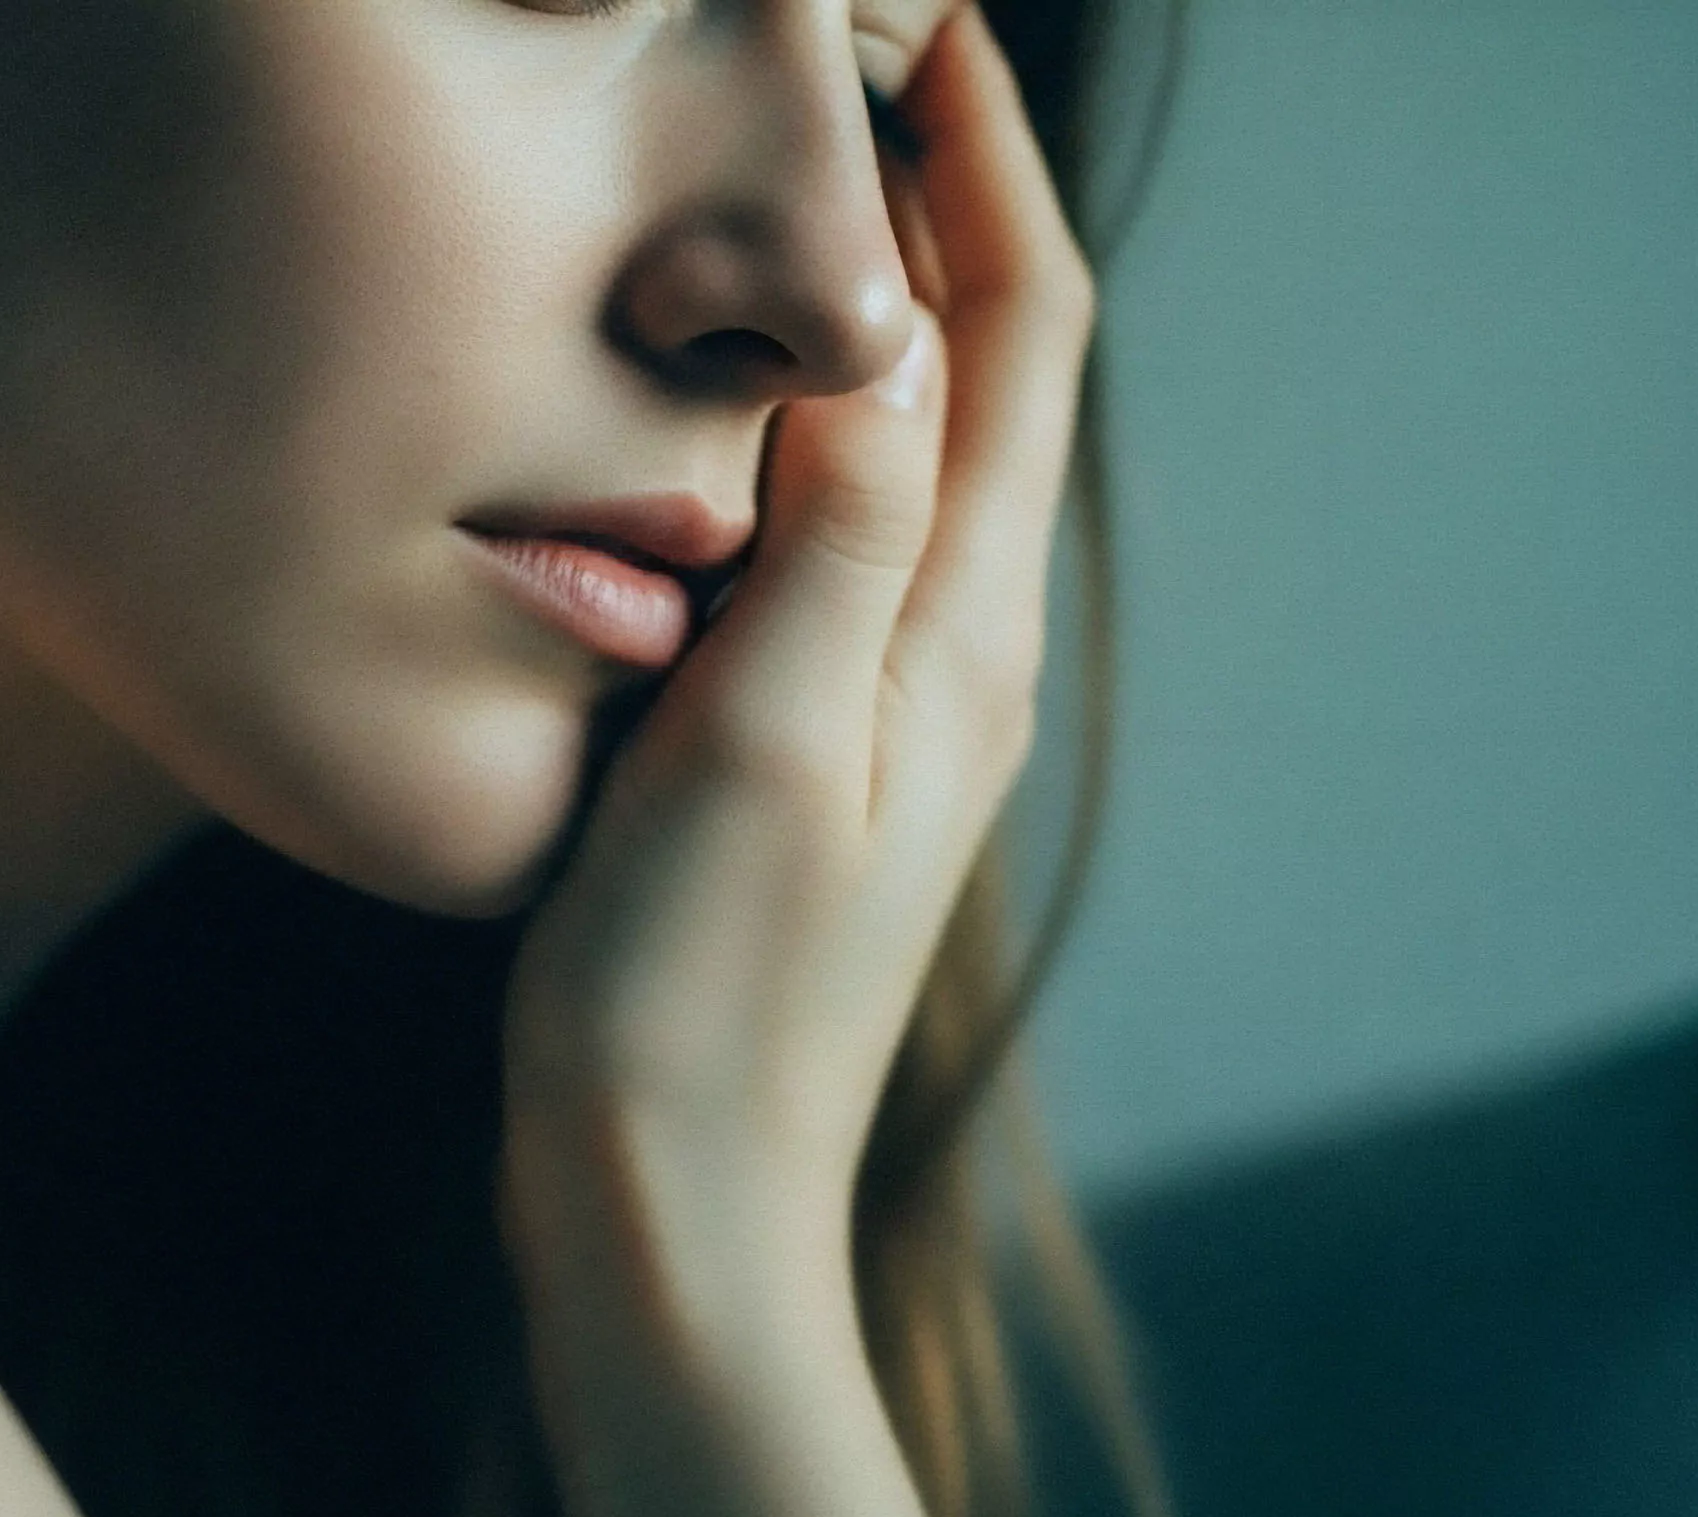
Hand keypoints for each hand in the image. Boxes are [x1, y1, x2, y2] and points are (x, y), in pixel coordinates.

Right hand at [502, 3, 1097, 1295]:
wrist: (674, 1217)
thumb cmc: (703, 1003)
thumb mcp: (763, 743)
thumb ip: (838, 533)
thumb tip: (886, 325)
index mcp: (963, 631)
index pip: (1023, 334)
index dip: (985, 168)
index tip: (924, 31)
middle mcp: (953, 652)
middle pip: (992, 371)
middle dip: (937, 203)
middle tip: (840, 72)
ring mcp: (885, 709)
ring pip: (913, 448)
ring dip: (870, 307)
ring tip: (773, 195)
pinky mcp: (802, 760)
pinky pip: (833, 539)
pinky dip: (794, 430)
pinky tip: (704, 416)